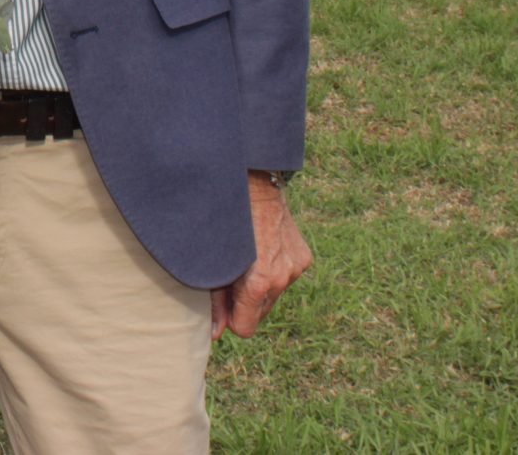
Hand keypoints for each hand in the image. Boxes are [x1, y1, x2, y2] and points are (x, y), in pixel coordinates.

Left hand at [212, 171, 312, 340]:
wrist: (254, 184)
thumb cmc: (224, 223)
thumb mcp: (213, 263)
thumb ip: (215, 300)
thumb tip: (216, 334)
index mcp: (260, 281)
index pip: (246, 328)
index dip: (232, 317)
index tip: (223, 303)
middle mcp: (283, 278)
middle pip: (260, 314)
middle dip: (245, 302)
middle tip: (232, 277)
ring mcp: (297, 267)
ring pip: (274, 296)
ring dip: (260, 286)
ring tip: (248, 260)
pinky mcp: (304, 257)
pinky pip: (286, 277)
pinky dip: (274, 271)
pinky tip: (263, 251)